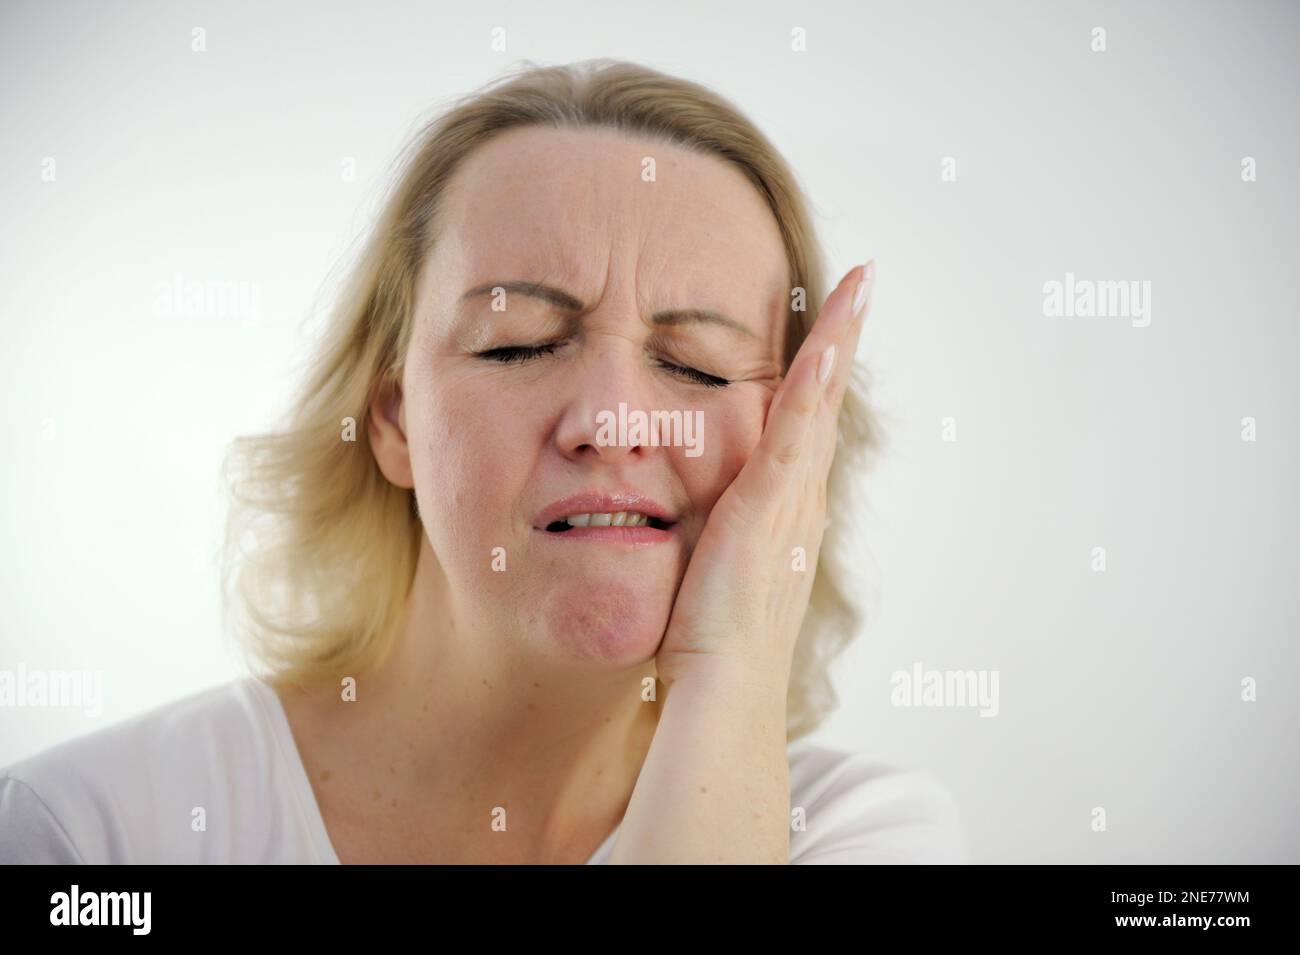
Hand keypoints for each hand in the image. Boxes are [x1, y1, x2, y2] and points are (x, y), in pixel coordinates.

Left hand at [654, 260, 876, 689]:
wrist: (723, 692)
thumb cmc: (711, 643)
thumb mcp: (712, 568)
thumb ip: (711, 531)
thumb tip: (688, 512)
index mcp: (786, 509)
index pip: (806, 422)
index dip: (820, 371)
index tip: (830, 324)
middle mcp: (800, 500)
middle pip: (826, 402)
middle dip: (844, 338)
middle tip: (862, 282)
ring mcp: (789, 504)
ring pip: (818, 407)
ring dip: (839, 343)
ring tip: (858, 287)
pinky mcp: (766, 513)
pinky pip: (792, 440)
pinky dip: (811, 392)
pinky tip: (823, 348)